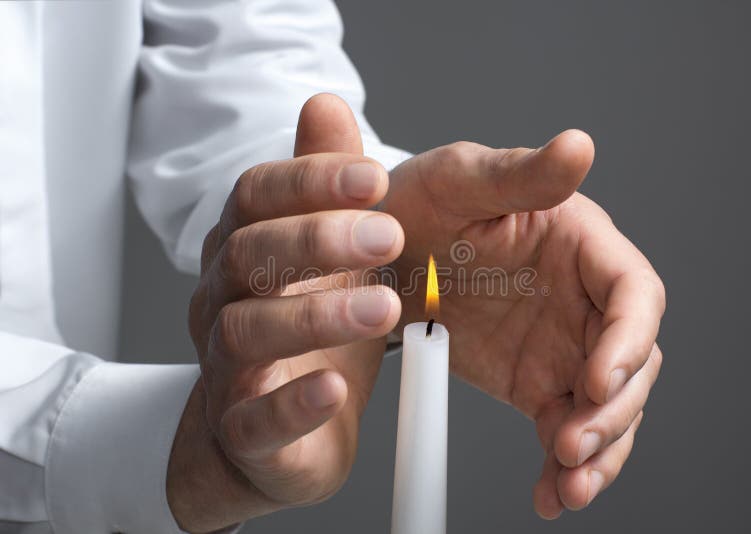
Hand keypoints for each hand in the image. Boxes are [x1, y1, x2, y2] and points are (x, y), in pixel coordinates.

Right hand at [167, 94, 403, 531]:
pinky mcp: (243, 430)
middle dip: (318, 239)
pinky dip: (294, 403)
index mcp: (243, 247)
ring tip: (384, 309)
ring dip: (317, 316)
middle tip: (388, 235)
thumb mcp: (326, 253)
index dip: (311, 180)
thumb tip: (326, 104)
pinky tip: (333, 389)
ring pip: (247, 331)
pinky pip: (256, 418)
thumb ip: (324, 184)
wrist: (274, 435)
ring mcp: (227, 367)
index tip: (375, 176)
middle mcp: (221, 299)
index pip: (257, 195)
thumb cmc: (305, 332)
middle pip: (248, 254)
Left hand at [381, 133, 664, 517]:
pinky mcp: (536, 383)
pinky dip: (561, 467)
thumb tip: (580, 145)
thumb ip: (519, 173)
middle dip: (613, 410)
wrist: (379, 251)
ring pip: (604, 407)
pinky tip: (549, 495)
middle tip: (573, 446)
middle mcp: (584, 299)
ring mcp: (563, 346)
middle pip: (631, 362)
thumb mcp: (459, 178)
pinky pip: (562, 430)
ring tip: (568, 489)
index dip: (629, 340)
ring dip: (597, 452)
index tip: (596, 378)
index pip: (634, 293)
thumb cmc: (419, 201)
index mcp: (581, 243)